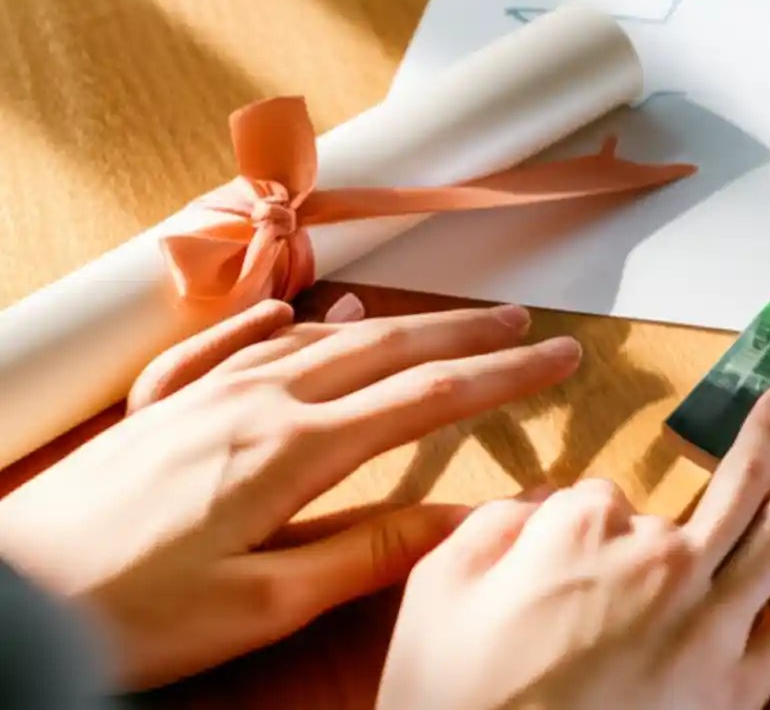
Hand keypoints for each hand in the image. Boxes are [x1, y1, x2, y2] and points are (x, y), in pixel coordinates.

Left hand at [0, 295, 580, 689]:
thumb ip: (369, 550)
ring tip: (442, 319)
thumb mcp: (266, 602)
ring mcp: (206, 391)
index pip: (428, 398)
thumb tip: (464, 519)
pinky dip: (281, 320)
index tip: (559, 359)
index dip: (503, 377)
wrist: (11, 597)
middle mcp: (256, 399)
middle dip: (464, 333)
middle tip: (522, 322)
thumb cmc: (133, 611)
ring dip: (392, 323)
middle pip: (385, 348)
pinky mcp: (162, 403)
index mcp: (293, 449)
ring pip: (321, 337)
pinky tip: (300, 313)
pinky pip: (233, 342)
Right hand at [377, 386, 769, 709]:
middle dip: (768, 435)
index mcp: (584, 532)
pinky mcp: (741, 687)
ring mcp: (709, 624)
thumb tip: (541, 508)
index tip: (575, 540)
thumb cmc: (456, 700)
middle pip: (728, 485)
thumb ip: (494, 529)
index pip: (607, 496)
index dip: (590, 515)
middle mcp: (661, 564)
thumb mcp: (437, 594)